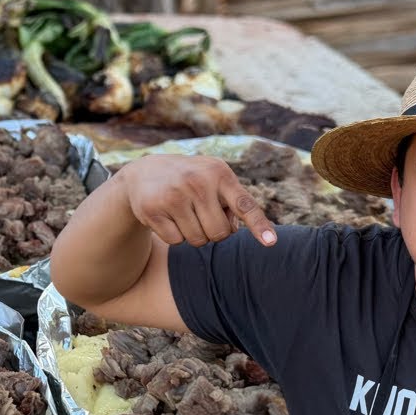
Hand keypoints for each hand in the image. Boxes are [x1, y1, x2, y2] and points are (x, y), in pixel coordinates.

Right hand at [118, 154, 276, 246]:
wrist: (144, 172)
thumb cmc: (190, 179)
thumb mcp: (214, 178)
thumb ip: (233, 200)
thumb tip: (240, 230)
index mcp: (219, 172)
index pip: (244, 204)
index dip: (258, 225)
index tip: (271, 242)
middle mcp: (197, 182)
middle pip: (220, 233)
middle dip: (213, 232)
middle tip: (201, 215)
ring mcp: (173, 195)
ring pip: (197, 240)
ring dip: (193, 234)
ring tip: (183, 213)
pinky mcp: (152, 209)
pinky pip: (175, 241)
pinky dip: (173, 235)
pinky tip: (167, 216)